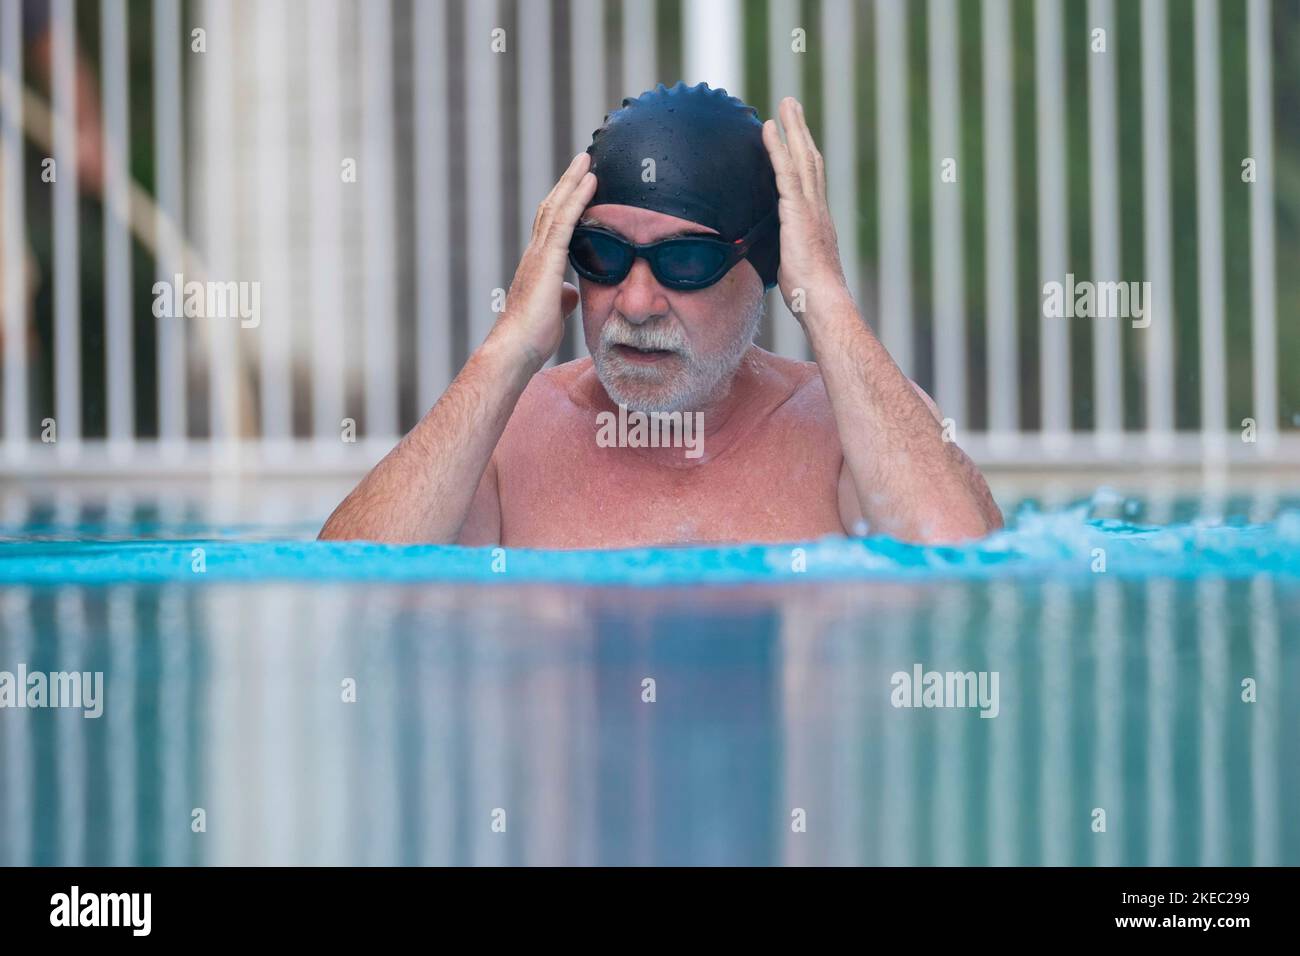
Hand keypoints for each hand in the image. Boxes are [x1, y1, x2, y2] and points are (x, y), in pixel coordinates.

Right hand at [491, 152, 596, 368]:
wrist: (517, 348)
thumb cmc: (533, 338)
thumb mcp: (555, 312)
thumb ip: (563, 296)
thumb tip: (572, 291)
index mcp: (538, 264)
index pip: (552, 226)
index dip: (564, 203)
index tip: (578, 184)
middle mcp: (535, 253)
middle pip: (551, 207)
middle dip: (567, 183)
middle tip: (583, 159)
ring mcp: (539, 254)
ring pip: (556, 207)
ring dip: (573, 181)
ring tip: (587, 159)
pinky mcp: (546, 260)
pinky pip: (564, 221)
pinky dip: (578, 198)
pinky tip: (590, 181)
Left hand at [761, 97, 851, 320]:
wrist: (823, 302)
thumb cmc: (810, 297)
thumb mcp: (795, 270)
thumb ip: (787, 257)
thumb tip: (777, 263)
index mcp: (818, 221)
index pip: (811, 181)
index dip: (804, 156)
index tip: (798, 137)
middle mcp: (818, 208)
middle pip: (811, 159)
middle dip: (801, 131)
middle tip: (791, 105)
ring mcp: (810, 208)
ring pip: (802, 158)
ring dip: (793, 128)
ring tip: (784, 104)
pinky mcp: (798, 212)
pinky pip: (786, 172)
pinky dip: (778, 149)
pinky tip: (769, 130)